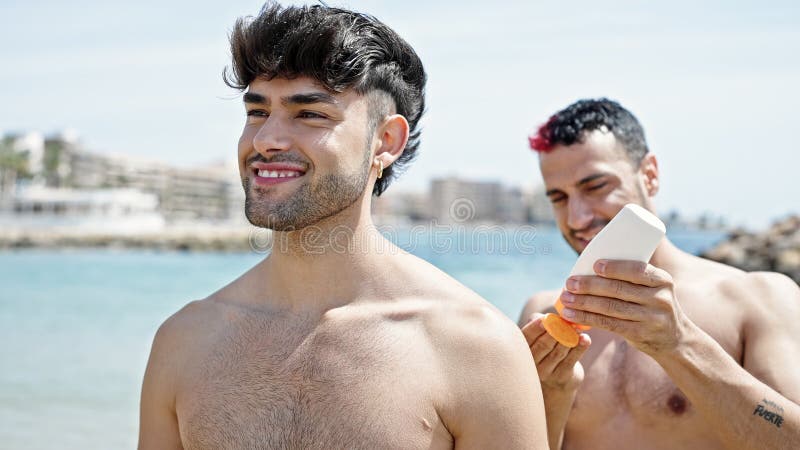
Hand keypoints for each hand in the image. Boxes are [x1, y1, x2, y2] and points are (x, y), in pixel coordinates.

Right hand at [522, 312, 590, 390]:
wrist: (554, 379)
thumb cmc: (545, 348)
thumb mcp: (538, 335)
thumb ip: (538, 322)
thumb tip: (546, 317)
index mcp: (523, 349)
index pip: (526, 337)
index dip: (534, 327)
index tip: (544, 318)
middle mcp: (532, 363)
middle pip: (543, 345)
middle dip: (555, 331)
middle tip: (565, 320)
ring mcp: (546, 372)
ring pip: (558, 352)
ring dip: (569, 338)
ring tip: (578, 327)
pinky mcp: (562, 377)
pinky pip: (571, 361)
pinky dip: (579, 348)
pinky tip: (585, 339)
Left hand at [559, 259, 690, 356]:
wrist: (675, 338)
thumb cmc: (652, 304)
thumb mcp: (653, 287)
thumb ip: (632, 277)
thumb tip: (590, 265)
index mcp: (662, 279)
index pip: (638, 270)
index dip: (615, 268)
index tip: (595, 265)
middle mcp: (659, 298)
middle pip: (618, 290)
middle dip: (590, 285)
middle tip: (569, 283)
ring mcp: (651, 318)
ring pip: (611, 308)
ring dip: (583, 303)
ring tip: (565, 298)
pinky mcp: (640, 334)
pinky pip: (609, 324)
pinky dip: (587, 318)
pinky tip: (571, 315)